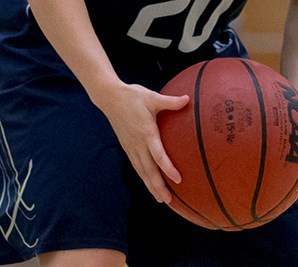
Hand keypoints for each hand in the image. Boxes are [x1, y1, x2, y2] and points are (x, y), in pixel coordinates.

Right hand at [97, 83, 189, 203]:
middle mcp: (137, 144)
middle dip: (158, 187)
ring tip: (162, 199)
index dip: (168, 168)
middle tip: (169, 201)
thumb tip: (187, 99)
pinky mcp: (127, 147)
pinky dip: (144, 177)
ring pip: (142, 171)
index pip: (158, 155)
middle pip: (149, 170)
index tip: (178, 180)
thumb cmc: (133, 96)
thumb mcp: (152, 97)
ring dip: (151, 186)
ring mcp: (131, 147)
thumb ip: (170, 102)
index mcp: (146, 132)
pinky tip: (150, 184)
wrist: (110, 97)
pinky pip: (137, 166)